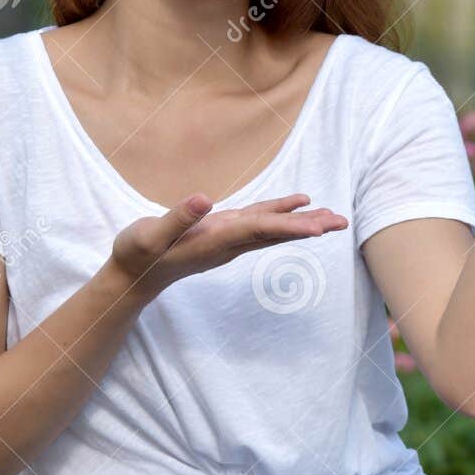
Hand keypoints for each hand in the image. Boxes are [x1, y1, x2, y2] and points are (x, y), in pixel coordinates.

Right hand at [108, 192, 347, 302]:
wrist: (133, 274)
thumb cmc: (138, 253)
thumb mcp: (150, 235)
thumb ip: (177, 218)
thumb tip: (204, 200)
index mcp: (215, 240)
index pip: (259, 231)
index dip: (288, 226)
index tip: (317, 228)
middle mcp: (229, 242)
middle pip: (276, 233)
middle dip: (309, 227)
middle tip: (342, 223)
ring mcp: (228, 238)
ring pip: (273, 229)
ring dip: (303, 222)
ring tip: (332, 216)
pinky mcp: (224, 232)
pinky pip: (260, 222)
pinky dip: (281, 213)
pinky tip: (298, 204)